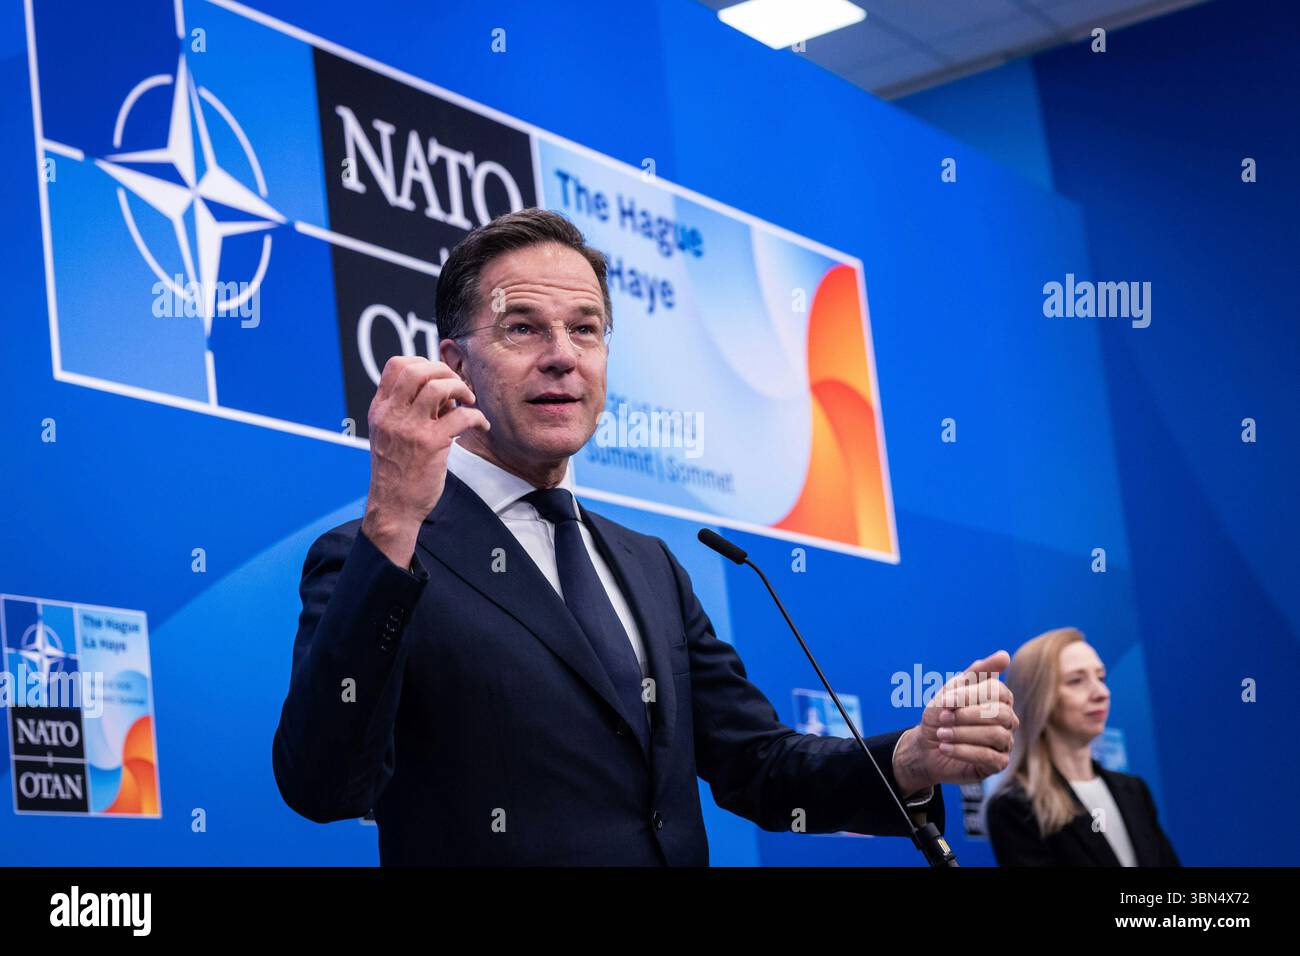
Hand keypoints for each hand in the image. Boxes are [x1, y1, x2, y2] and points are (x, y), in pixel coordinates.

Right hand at [361, 355, 489, 566]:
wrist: (393, 507)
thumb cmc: (397, 471)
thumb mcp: (392, 435)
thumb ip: (410, 409)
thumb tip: (443, 388)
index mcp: (380, 409)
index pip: (396, 365)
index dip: (423, 362)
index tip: (439, 378)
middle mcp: (391, 414)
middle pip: (417, 369)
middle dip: (444, 372)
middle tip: (458, 388)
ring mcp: (410, 428)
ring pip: (438, 387)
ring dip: (461, 389)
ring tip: (469, 402)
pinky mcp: (430, 444)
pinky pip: (461, 416)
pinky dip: (477, 417)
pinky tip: (481, 426)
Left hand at [892, 651, 1017, 792]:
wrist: (927, 746)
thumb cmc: (942, 714)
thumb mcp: (953, 690)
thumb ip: (976, 672)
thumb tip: (1004, 655)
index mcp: (1000, 698)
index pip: (998, 691)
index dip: (971, 695)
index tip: (946, 699)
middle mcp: (1008, 720)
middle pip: (1000, 714)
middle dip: (967, 715)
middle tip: (943, 718)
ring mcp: (1005, 742)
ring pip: (996, 735)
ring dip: (963, 733)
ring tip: (941, 734)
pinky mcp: (998, 764)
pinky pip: (989, 757)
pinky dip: (963, 751)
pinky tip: (945, 747)